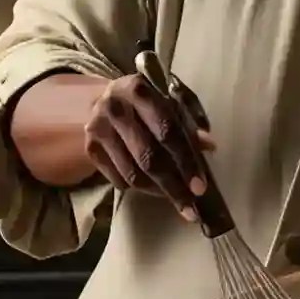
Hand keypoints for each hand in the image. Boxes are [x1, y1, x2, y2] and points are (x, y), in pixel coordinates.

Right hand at [83, 73, 215, 221]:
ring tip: (176, 199)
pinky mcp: (90, 148)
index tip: (200, 187)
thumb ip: (188, 124)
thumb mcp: (169, 104)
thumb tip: (209, 147)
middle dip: (173, 187)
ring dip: (158, 192)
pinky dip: (139, 188)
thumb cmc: (147, 102)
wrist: (105, 97)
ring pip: (132, 174)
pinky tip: (153, 188)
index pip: (166, 131)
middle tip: (191, 208)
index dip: (185, 161)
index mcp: (139, 90)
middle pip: (148, 157)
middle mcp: (115, 108)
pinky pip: (118, 179)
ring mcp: (98, 129)